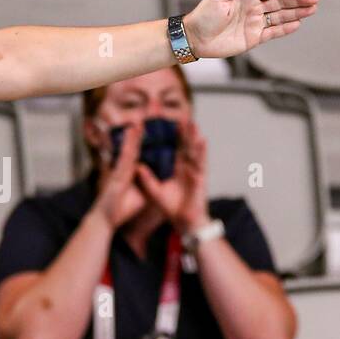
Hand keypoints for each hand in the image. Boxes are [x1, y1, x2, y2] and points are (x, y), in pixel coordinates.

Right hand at [91, 122, 146, 229]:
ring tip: (138, 122)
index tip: (149, 129)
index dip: (144, 142)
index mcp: (131, 172)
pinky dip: (130, 144)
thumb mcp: (141, 195)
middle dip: (139, 134)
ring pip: (129, 149)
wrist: (105, 219)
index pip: (140, 154)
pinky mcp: (117, 175)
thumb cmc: (120, 208)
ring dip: (133, 135)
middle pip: (134, 148)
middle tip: (143, 120)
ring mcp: (120, 170)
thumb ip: (147, 184)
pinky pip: (126, 157)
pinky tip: (132, 133)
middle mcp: (124, 168)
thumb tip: (159, 179)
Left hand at [134, 119, 210, 235]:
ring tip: (192, 122)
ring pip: (194, 150)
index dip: (171, 136)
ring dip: (193, 136)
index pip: (172, 148)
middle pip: (185, 145)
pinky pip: (202, 162)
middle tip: (182, 115)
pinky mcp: (201, 178)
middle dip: (184, 131)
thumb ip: (147, 179)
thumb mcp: (155, 191)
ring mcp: (195, 171)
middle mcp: (186, 167)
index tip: (166, 122)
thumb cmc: (172, 208)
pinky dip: (202, 151)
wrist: (184, 223)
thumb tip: (137, 166)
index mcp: (175, 168)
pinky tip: (202, 140)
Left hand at [182, 0, 318, 59]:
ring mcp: (255, 23)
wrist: (195, 37)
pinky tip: (297, 24)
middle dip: (298, 1)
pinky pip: (273, 32)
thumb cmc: (204, 14)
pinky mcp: (253, 38)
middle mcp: (254, 8)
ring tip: (312, 9)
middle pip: (281, 3)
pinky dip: (285, 28)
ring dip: (296, 13)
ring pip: (280, 16)